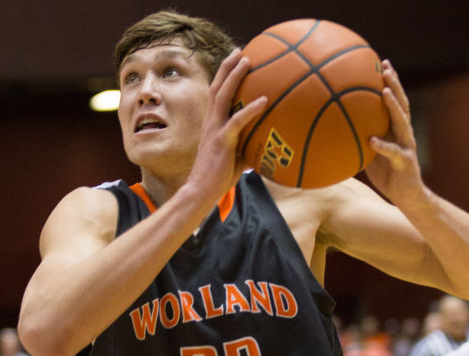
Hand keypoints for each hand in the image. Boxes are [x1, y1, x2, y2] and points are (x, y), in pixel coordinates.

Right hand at [186, 49, 268, 204]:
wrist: (201, 191)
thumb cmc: (218, 178)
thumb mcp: (235, 158)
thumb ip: (247, 147)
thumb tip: (267, 147)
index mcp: (212, 124)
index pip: (217, 95)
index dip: (224, 77)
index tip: (235, 62)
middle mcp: (211, 122)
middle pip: (217, 87)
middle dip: (228, 67)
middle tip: (240, 51)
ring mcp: (215, 130)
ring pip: (223, 96)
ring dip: (235, 76)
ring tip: (248, 60)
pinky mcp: (222, 141)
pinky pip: (237, 121)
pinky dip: (251, 109)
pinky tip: (264, 101)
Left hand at [365, 60, 425, 203]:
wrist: (407, 197)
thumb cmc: (387, 175)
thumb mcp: (369, 154)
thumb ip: (358, 139)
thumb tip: (333, 129)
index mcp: (395, 129)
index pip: (394, 101)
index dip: (390, 82)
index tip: (381, 63)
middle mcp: (404, 133)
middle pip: (401, 103)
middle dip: (394, 84)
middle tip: (386, 67)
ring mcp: (406, 146)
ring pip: (402, 122)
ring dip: (394, 106)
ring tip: (385, 92)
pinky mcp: (405, 162)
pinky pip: (393, 152)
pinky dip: (382, 146)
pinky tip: (372, 140)